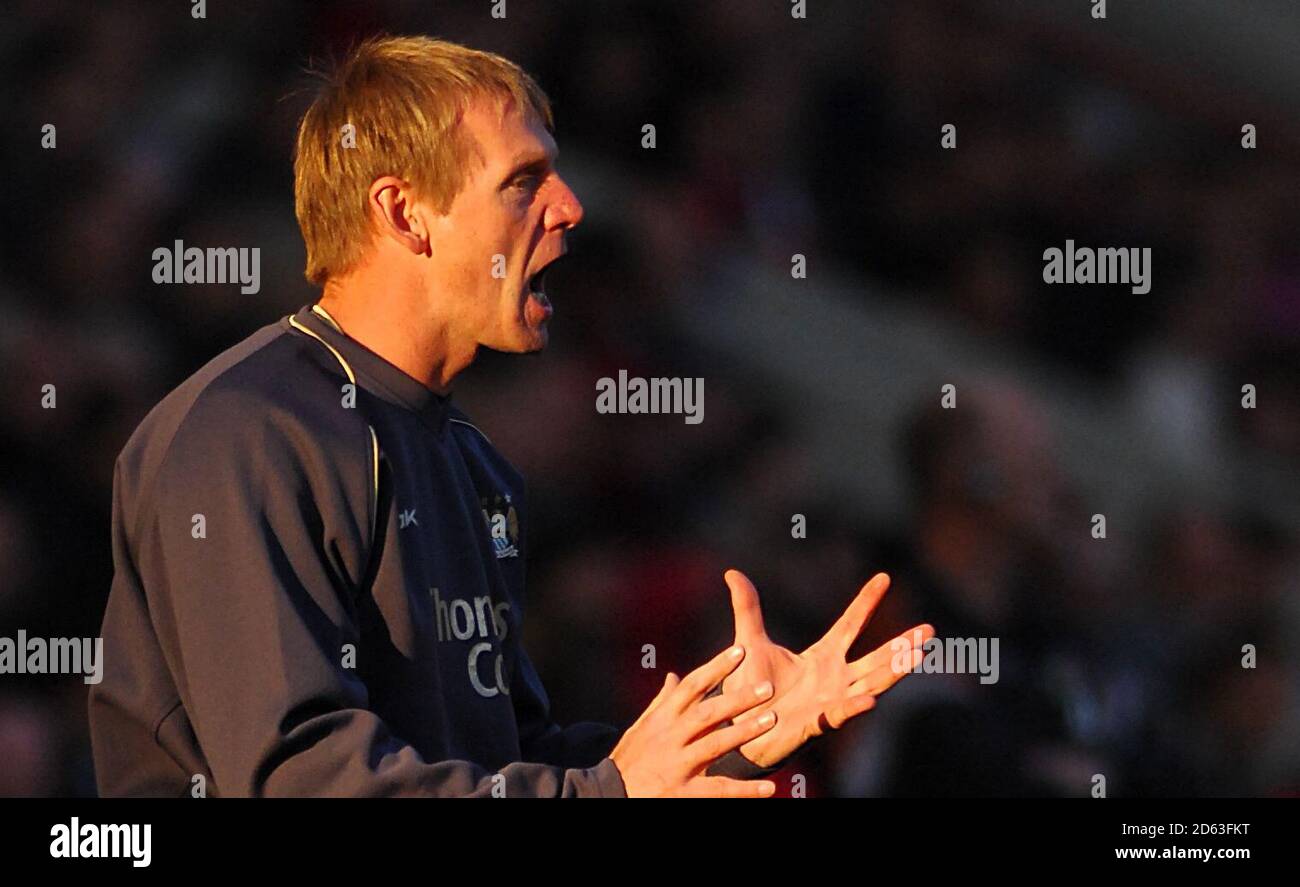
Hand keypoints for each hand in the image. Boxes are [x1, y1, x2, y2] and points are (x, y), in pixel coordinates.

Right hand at [610, 644, 779, 796]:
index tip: (740, 651)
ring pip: (715, 745)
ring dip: (745, 732)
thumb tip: (673, 676)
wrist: (609, 794)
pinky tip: (769, 788)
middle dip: (738, 697)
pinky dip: (745, 790)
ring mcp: (677, 764)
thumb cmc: (630, 758)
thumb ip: (661, 702)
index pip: (691, 686)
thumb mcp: (641, 727)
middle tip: (768, 686)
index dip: (716, 667)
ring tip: (772, 720)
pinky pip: (718, 789)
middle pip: (708, 712)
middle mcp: (670, 737)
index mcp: (662, 719)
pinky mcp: (683, 793)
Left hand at [719, 570, 933, 767]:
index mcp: (822, 656)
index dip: (866, 601)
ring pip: (871, 684)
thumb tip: (733, 573)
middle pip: (876, 658)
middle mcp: (835, 678)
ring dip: (894, 671)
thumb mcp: (748, 642)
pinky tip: (871, 700)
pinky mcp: (818, 723)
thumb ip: (747, 609)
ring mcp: (830, 701)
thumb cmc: (750, 688)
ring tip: (918, 655)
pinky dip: (855, 707)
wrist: (738, 727)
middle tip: (929, 630)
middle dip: (902, 644)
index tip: (884, 577)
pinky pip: (840, 714)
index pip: (850, 624)